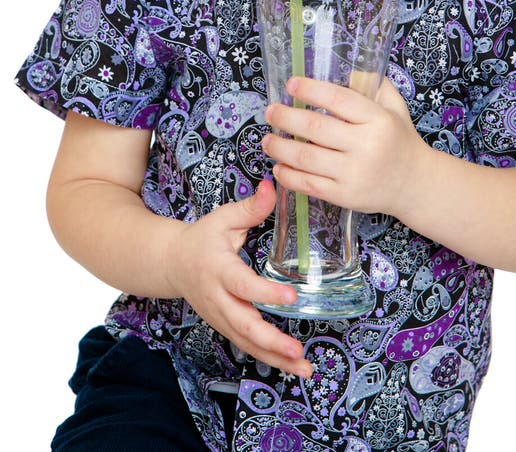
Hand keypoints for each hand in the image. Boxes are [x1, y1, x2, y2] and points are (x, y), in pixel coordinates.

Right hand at [166, 179, 311, 377]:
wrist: (171, 263)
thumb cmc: (202, 238)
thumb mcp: (223, 218)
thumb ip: (250, 207)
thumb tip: (271, 186)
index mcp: (218, 269)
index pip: (243, 284)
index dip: (265, 292)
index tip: (292, 297)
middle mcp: (218, 298)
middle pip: (243, 324)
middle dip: (270, 341)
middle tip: (297, 350)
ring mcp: (219, 316)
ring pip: (247, 342)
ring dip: (275, 358)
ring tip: (303, 368)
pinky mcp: (225, 326)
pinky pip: (247, 346)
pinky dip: (269, 359)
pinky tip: (291, 366)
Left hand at [262, 76, 424, 216]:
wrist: (416, 186)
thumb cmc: (399, 140)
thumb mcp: (395, 107)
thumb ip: (373, 84)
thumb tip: (346, 70)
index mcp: (378, 119)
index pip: (338, 99)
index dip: (311, 90)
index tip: (290, 85)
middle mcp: (366, 146)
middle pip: (315, 128)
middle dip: (285, 118)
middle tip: (270, 112)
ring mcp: (354, 173)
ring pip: (306, 158)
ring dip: (280, 147)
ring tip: (266, 140)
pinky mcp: (345, 196)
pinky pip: (309, 185)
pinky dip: (288, 176)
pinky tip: (278, 167)